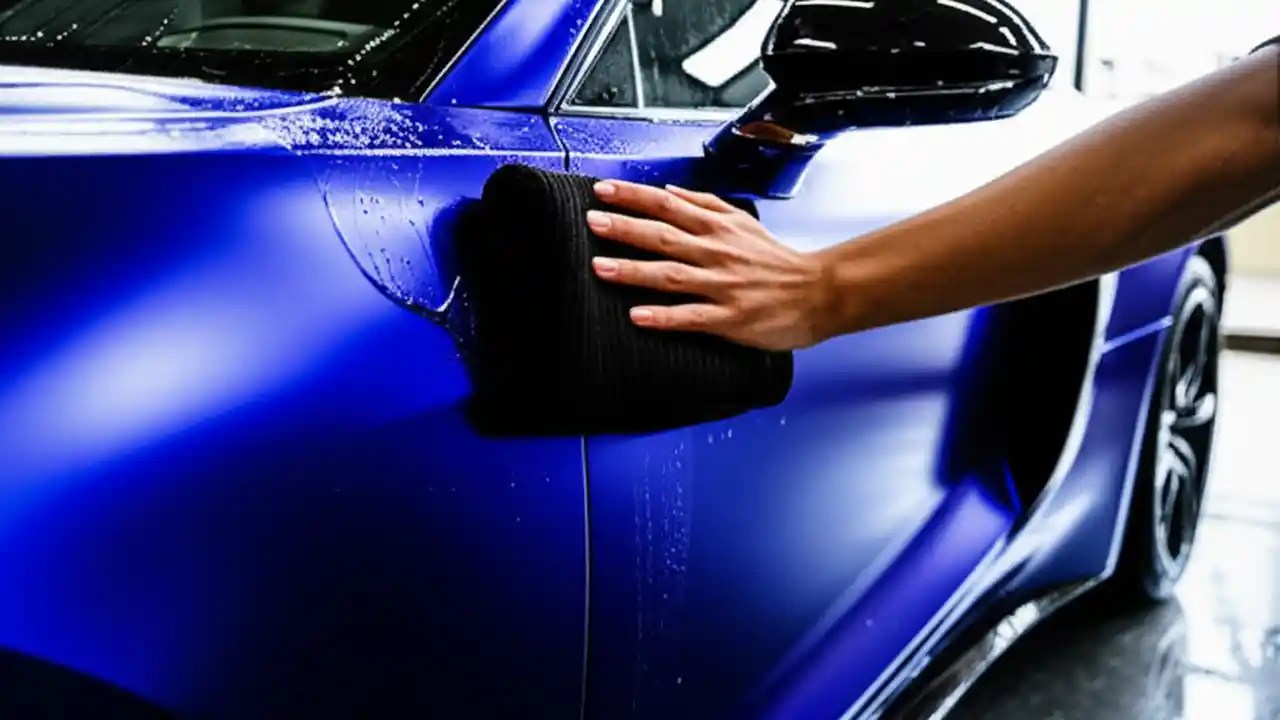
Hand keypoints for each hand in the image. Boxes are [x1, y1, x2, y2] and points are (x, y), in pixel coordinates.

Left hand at [588, 180, 831, 350]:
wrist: (817, 293)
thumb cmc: (776, 260)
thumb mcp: (743, 221)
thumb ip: (705, 205)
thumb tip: (670, 190)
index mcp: (717, 227)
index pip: (668, 204)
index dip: (634, 196)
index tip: (603, 190)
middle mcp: (716, 253)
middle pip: (663, 236)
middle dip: (625, 228)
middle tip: (592, 222)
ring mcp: (722, 286)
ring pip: (671, 275)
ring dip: (634, 271)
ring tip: (600, 267)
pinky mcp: (729, 318)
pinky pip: (691, 316)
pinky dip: (664, 316)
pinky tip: (638, 316)